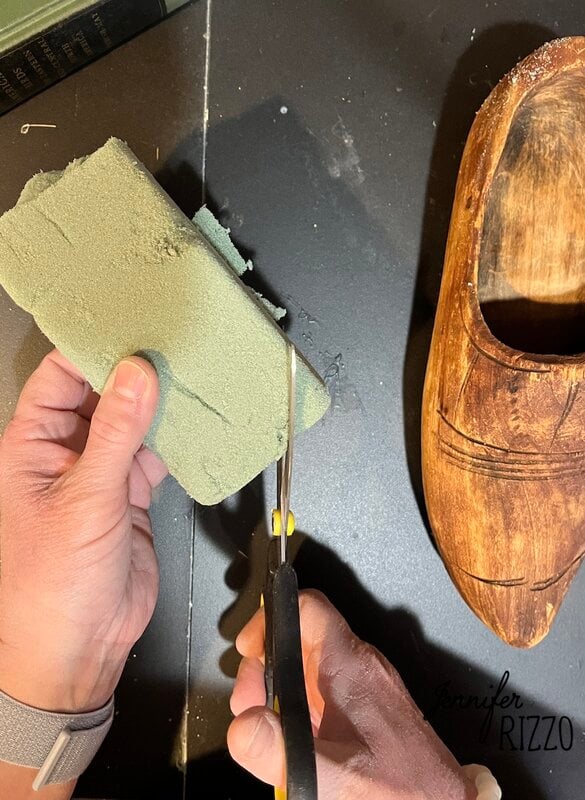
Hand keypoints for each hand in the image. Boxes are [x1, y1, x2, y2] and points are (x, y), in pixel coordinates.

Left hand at [0, 350, 166, 714]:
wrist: (79, 646)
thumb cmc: (54, 579)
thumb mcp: (86, 497)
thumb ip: (116, 432)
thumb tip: (136, 372)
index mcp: (33, 444)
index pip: (60, 378)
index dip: (92, 349)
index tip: (131, 322)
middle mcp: (65, 452)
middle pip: (100, 395)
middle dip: (133, 372)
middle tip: (173, 341)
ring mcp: (100, 473)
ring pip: (131, 423)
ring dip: (158, 404)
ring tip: (191, 371)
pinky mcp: (130, 495)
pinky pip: (153, 455)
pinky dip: (173, 440)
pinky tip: (195, 422)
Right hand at [228, 590, 475, 799]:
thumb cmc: (402, 790)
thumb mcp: (335, 779)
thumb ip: (285, 753)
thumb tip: (243, 726)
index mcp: (351, 666)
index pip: (309, 608)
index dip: (271, 619)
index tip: (248, 650)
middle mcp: (358, 665)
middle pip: (298, 638)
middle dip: (265, 668)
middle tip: (251, 707)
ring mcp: (361, 684)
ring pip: (306, 664)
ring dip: (279, 691)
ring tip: (270, 730)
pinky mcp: (363, 704)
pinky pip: (319, 690)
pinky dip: (297, 707)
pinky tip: (296, 741)